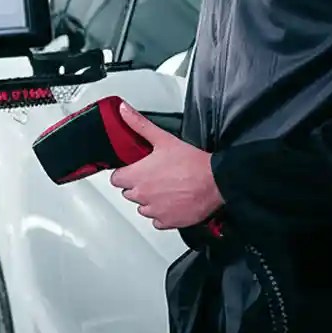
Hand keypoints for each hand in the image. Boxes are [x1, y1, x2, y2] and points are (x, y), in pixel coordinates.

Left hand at [109, 101, 223, 229]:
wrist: (216, 181)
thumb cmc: (191, 163)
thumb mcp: (163, 138)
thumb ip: (139, 124)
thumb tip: (124, 111)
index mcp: (137, 176)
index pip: (116, 179)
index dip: (124, 173)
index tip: (133, 169)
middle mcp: (142, 196)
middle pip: (128, 193)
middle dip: (137, 185)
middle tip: (153, 176)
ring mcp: (155, 210)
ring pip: (142, 207)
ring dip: (149, 200)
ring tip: (164, 188)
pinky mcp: (168, 221)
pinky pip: (157, 221)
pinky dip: (162, 213)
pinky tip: (171, 202)